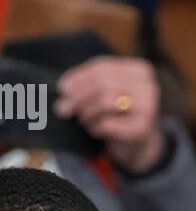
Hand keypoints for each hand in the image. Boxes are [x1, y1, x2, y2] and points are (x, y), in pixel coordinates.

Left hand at [54, 55, 165, 173]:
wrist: (138, 143)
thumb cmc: (117, 115)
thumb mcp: (102, 95)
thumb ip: (84, 89)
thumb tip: (63, 95)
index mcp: (137, 70)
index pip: (101, 67)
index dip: (78, 79)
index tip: (62, 89)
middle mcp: (147, 85)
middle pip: (102, 84)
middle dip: (78, 98)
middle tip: (63, 110)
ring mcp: (148, 106)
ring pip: (105, 102)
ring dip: (87, 114)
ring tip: (84, 120)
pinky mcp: (142, 128)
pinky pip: (107, 124)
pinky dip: (94, 128)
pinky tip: (96, 130)